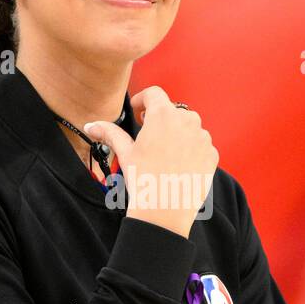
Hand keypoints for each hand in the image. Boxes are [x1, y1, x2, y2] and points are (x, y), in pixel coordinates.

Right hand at [83, 87, 217, 238]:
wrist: (165, 209)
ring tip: (164, 155)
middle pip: (172, 110)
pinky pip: (201, 144)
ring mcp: (202, 137)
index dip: (143, 100)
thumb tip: (92, 125)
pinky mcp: (212, 153)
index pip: (154, 93)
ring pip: (189, 127)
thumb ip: (109, 133)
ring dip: (177, 134)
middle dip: (160, 121)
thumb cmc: (145, 180)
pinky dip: (191, 150)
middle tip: (149, 138)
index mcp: (163, 115)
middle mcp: (187, 121)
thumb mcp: (125, 153)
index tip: (139, 111)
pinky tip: (178, 165)